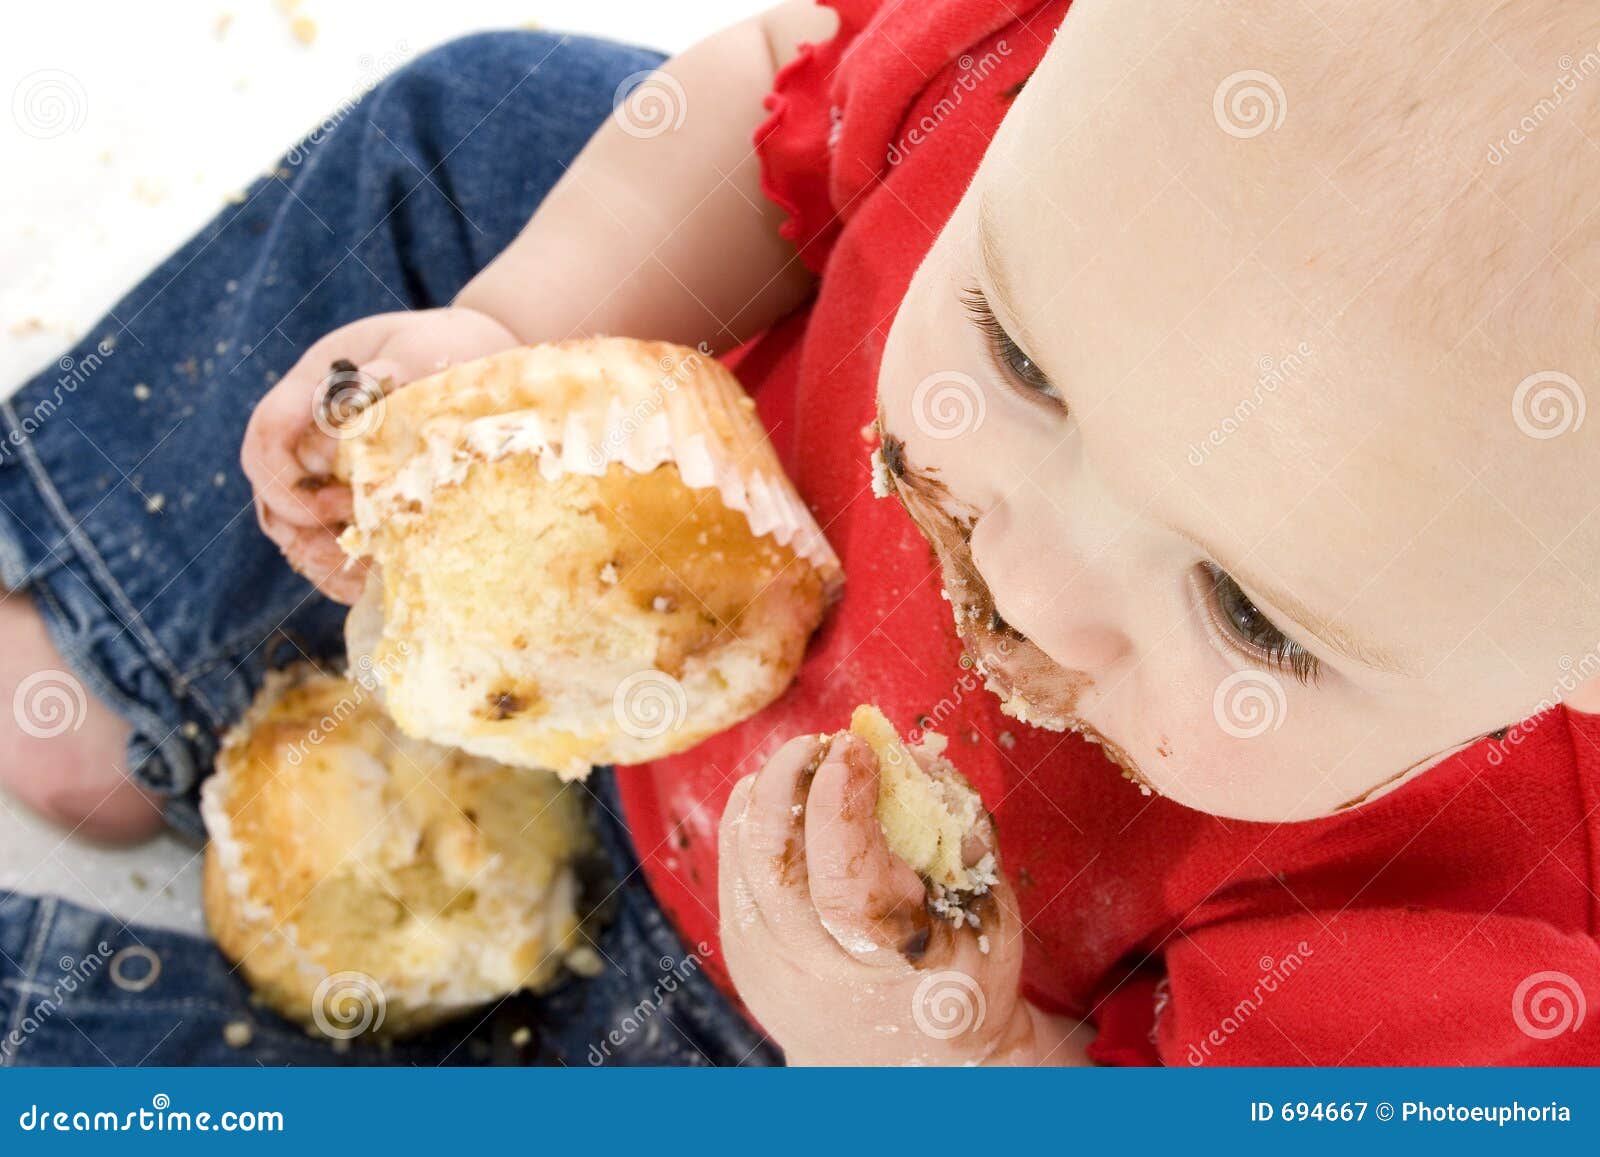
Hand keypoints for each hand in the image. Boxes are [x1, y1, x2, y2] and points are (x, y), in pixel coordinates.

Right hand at [241, 306, 518, 601]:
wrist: (475, 358)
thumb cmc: (444, 349)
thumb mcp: (415, 351)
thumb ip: (382, 377)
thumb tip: (354, 411)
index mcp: (308, 393)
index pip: (266, 442)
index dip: (287, 483)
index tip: (339, 502)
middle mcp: (305, 439)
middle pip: (274, 499)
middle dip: (308, 530)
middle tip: (359, 545)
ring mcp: (324, 474)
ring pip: (295, 532)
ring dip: (324, 558)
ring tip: (370, 569)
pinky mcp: (351, 503)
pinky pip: (328, 550)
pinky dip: (344, 572)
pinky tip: (377, 580)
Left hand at [719, 731, 1078, 1064]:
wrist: (908, 1067)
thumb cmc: (962, 971)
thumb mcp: (986, 905)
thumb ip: (955, 825)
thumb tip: (908, 749)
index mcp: (896, 965)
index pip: (844, 884)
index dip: (841, 805)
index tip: (853, 747)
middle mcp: (819, 974)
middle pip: (772, 863)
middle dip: (789, 780)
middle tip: (820, 743)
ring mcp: (769, 969)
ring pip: (741, 858)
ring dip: (768, 792)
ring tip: (804, 762)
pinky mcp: (742, 957)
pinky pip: (731, 868)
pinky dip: (752, 819)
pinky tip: (781, 796)